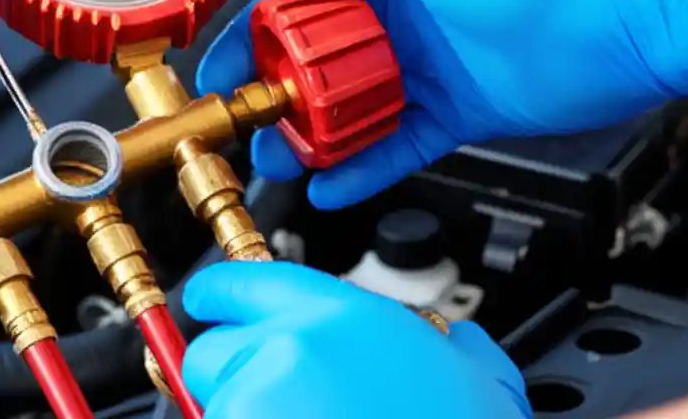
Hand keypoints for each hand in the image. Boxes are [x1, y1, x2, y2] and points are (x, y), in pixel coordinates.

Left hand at [182, 261, 530, 418]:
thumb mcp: (478, 373)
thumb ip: (449, 343)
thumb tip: (450, 344)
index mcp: (338, 313)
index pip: (238, 281)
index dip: (218, 295)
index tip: (209, 301)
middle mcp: (287, 350)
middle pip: (209, 349)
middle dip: (232, 372)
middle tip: (274, 395)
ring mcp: (258, 405)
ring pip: (212, 404)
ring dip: (244, 413)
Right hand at [197, 0, 687, 208]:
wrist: (629, 6)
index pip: (301, 0)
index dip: (256, 32)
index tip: (222, 62)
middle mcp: (404, 13)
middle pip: (318, 61)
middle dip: (275, 91)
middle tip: (246, 119)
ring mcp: (431, 65)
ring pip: (352, 108)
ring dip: (313, 136)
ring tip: (280, 158)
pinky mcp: (460, 112)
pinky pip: (398, 144)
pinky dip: (363, 167)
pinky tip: (330, 184)